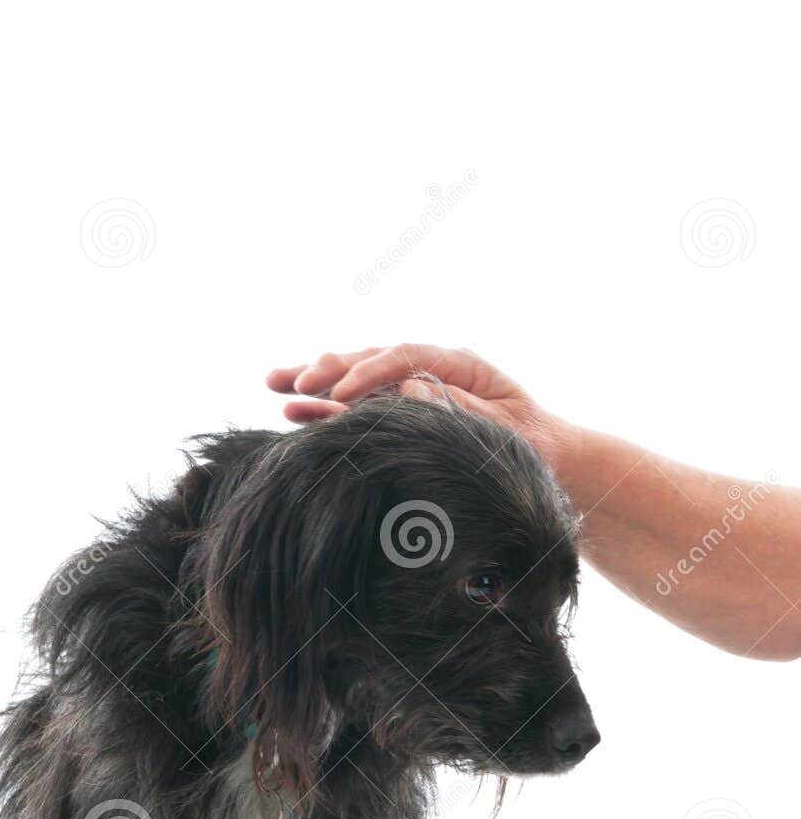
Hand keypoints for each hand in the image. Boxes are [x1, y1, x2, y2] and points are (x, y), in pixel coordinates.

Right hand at [266, 344, 575, 475]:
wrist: (544, 461)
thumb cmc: (528, 445)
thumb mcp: (501, 427)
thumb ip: (459, 406)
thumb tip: (411, 388)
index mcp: (456, 364)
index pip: (404, 357)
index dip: (370, 371)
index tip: (342, 390)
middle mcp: (426, 371)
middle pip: (370, 360)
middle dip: (328, 369)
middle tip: (294, 383)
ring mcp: (409, 392)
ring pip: (355, 382)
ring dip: (315, 386)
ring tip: (275, 387)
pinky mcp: (398, 416)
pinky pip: (357, 410)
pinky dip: (325, 412)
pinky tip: (293, 412)